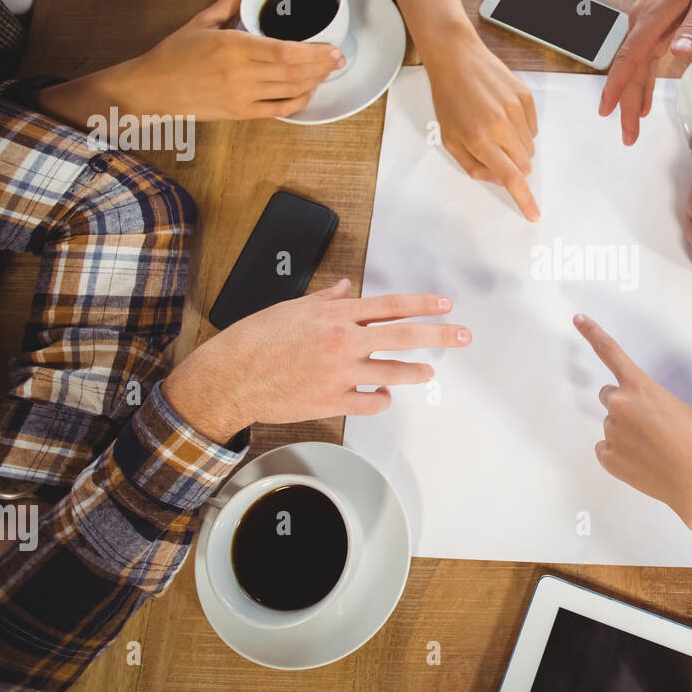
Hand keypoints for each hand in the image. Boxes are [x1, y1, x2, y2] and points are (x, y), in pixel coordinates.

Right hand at [52, 0, 344, 122]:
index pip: (283, 51)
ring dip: (314, 82)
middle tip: (339, 58)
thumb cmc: (176, 53)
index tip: (332, 47)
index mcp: (231, 46)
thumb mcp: (204, 19)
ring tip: (329, 70)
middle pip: (293, 72)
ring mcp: (241, 96)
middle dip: (322, 66)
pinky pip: (278, 110)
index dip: (313, 52)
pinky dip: (298, 102)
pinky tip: (308, 91)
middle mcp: (239, 74)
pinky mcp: (240, 114)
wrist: (153, 88)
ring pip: (289, 91)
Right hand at [163, 279, 470, 442]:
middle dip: (439, 335)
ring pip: (392, 372)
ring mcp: (338, 373)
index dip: (422, 304)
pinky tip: (382, 397)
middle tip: (462, 336)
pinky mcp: (331, 401)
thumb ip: (324, 300)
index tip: (444, 305)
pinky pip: (370, 402)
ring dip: (415, 371)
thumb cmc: (256, 339)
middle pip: (403, 336)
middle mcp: (341, 341)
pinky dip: (380, 399)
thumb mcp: (291, 308)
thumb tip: (343, 289)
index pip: (390, 305)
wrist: (230, 377)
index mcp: (334, 314)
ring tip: (427, 371)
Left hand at [424, 28, 540, 220]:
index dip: (524, 200)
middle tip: (495, 153)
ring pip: (530, 148)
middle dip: (514, 167)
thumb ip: (473, 165)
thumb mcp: (449, 138)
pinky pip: (533, 128)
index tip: (534, 214)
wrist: (456, 57)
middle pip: (524, 165)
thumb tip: (498, 179)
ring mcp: (516, 109)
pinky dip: (522, 130)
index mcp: (480, 139)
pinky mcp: (525, 97)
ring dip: (517, 148)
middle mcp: (501, 125)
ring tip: (495, 129)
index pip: (511, 178)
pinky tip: (503, 115)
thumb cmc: (448, 98)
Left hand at [573, 313, 691, 530]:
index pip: (610, 352)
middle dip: (624, 407)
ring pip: (611, 426)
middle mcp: (620, 406)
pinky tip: (643, 462)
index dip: (593, 333)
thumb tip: (639, 415)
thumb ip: (650, 402)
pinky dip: (620, 456)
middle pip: (609, 397)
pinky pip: (606, 450)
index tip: (579, 319)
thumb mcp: (678, 408)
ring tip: (655, 449)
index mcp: (641, 387)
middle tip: (649, 425)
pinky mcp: (608, 458)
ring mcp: (612, 433)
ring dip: (626, 434)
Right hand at [599, 0, 691, 144]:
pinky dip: (641, 81)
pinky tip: (643, 101)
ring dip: (632, 96)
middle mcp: (643, 20)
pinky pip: (642, 59)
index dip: (617, 86)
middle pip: (628, 68)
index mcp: (653, 15)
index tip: (608, 111)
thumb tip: (678, 53)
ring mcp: (647, 23)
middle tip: (627, 136)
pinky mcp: (654, 24)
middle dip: (625, 103)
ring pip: (634, 66)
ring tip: (632, 127)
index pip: (629, 57)